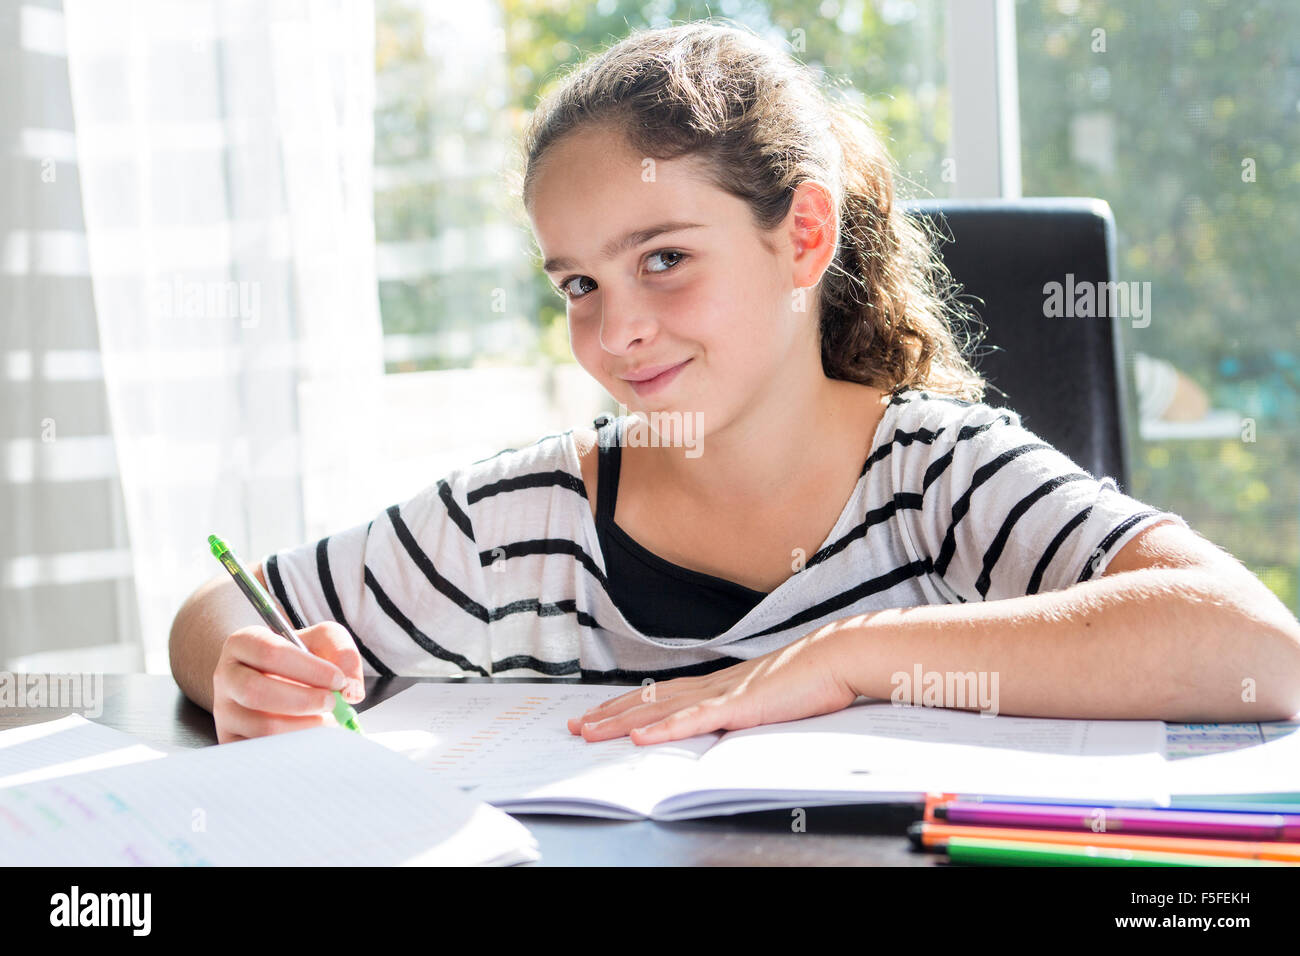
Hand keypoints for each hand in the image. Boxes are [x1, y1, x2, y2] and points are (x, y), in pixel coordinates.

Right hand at [212, 622, 365, 742]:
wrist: (276, 679)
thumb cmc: (300, 658)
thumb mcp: (323, 640)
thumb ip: (343, 653)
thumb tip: (350, 691)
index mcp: (244, 643)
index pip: (269, 652)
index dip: (308, 668)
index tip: (337, 679)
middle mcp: (227, 676)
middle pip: (256, 691)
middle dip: (304, 701)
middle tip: (332, 703)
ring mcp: (225, 712)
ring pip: (261, 727)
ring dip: (304, 727)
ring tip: (324, 719)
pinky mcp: (231, 741)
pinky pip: (262, 753)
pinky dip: (294, 748)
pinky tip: (310, 736)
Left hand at [566, 625, 857, 744]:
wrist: (838, 655)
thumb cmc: (812, 675)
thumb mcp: (770, 695)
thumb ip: (746, 706)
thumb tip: (730, 718)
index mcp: (720, 683)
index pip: (662, 695)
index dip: (629, 706)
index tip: (600, 714)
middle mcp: (713, 685)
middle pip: (650, 701)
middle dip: (610, 714)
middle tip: (577, 727)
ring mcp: (723, 693)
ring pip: (661, 710)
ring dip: (622, 722)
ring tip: (590, 732)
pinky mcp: (739, 705)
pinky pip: (695, 719)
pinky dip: (664, 728)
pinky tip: (640, 736)